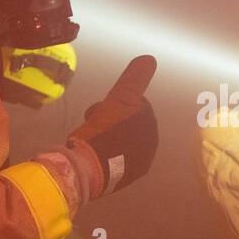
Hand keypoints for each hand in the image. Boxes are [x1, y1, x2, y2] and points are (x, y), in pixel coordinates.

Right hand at [68, 55, 158, 196]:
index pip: (134, 107)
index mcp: (151, 129)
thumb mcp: (119, 99)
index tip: (101, 108)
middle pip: (125, 124)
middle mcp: (149, 149)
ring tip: (87, 136)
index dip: (115, 103)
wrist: (88, 170)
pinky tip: (91, 152)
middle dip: (109, 119)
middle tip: (92, 121)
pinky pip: (111, 157)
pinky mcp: (122, 179)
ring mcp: (136, 166)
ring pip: (118, 140)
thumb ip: (135, 79)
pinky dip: (102, 151)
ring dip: (103, 134)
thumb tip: (150, 58)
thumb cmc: (105, 132)